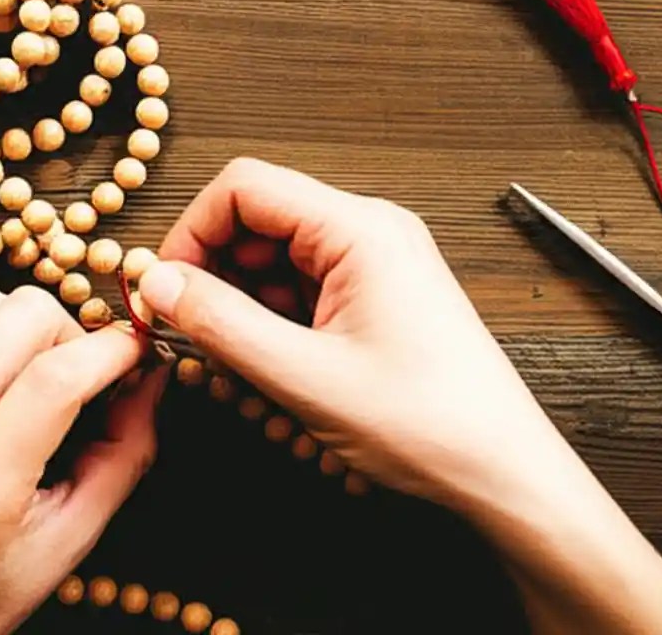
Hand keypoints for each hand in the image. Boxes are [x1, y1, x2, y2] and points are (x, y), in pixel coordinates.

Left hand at [0, 284, 164, 634]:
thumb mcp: (64, 545)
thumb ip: (121, 457)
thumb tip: (151, 380)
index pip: (57, 378)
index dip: (114, 351)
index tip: (138, 356)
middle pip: (18, 316)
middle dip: (71, 331)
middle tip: (82, 374)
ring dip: (21, 323)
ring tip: (34, 372)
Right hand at [138, 158, 661, 633]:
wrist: (503, 474)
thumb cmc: (429, 423)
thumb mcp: (303, 375)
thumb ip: (220, 322)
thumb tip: (158, 281)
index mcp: (360, 228)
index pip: (245, 187)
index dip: (191, 232)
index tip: (164, 289)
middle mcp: (369, 235)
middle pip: (257, 228)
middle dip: (216, 286)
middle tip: (193, 345)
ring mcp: (375, 270)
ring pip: (274, 271)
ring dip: (244, 323)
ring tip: (243, 383)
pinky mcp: (375, 304)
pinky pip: (302, 302)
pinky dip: (274, 339)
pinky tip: (274, 390)